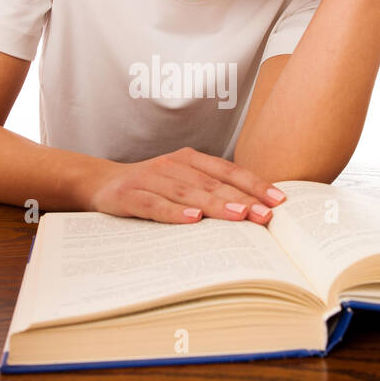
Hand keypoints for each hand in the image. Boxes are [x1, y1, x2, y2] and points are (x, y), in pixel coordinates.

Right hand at [86, 146, 285, 224]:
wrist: (100, 183)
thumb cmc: (150, 188)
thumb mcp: (181, 183)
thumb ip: (210, 190)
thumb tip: (254, 211)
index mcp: (190, 160)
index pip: (228, 170)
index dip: (254, 184)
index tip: (279, 200)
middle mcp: (173, 165)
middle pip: (213, 183)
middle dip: (242, 199)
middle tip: (266, 215)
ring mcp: (150, 179)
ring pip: (188, 193)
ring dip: (216, 204)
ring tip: (239, 215)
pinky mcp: (129, 196)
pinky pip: (155, 205)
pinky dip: (174, 212)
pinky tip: (193, 220)